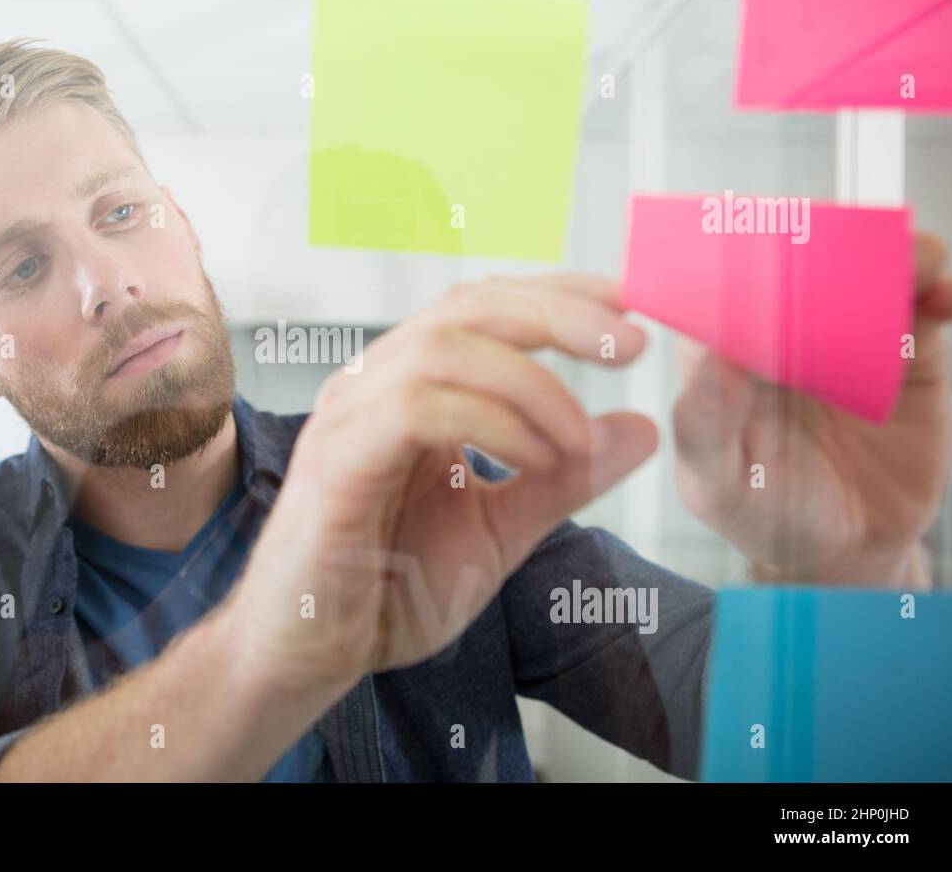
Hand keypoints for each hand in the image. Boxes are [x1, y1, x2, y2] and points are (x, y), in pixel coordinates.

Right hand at [229, 275, 657, 692]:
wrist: (312, 655)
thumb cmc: (388, 590)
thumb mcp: (501, 530)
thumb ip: (565, 480)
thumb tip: (640, 427)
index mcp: (411, 390)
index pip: (486, 309)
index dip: (560, 295)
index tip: (631, 310)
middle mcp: (375, 387)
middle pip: (468, 307)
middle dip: (558, 314)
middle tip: (628, 344)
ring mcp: (350, 418)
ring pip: (443, 349)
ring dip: (530, 384)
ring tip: (577, 439)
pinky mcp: (336, 462)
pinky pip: (414, 409)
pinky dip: (488, 424)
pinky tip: (534, 460)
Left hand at [672, 232, 951, 585]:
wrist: (848, 546)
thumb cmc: (764, 511)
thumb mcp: (718, 484)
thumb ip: (704, 427)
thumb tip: (714, 360)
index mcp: (719, 351)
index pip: (717, 289)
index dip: (737, 260)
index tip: (767, 254)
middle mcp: (778, 331)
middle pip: (796, 260)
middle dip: (821, 238)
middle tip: (844, 245)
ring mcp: (843, 334)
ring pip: (866, 267)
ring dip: (889, 251)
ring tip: (909, 263)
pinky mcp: (904, 349)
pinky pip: (924, 301)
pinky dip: (940, 287)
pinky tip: (946, 299)